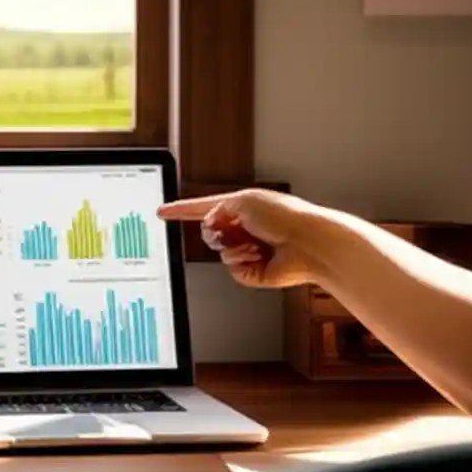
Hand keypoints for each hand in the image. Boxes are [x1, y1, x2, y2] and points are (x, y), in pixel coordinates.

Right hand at [156, 189, 320, 288]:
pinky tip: (262, 257)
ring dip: (235, 247)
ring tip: (257, 245)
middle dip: (219, 232)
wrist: (308, 244)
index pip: (203, 207)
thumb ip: (218, 209)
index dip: (182, 210)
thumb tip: (211, 224)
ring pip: (219, 252)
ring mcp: (247, 249)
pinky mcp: (253, 270)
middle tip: (236, 230)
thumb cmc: (284, 217)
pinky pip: (232, 269)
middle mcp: (242, 228)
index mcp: (240, 206)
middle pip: (209, 233)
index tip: (163, 211)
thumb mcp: (243, 201)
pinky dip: (244, 262)